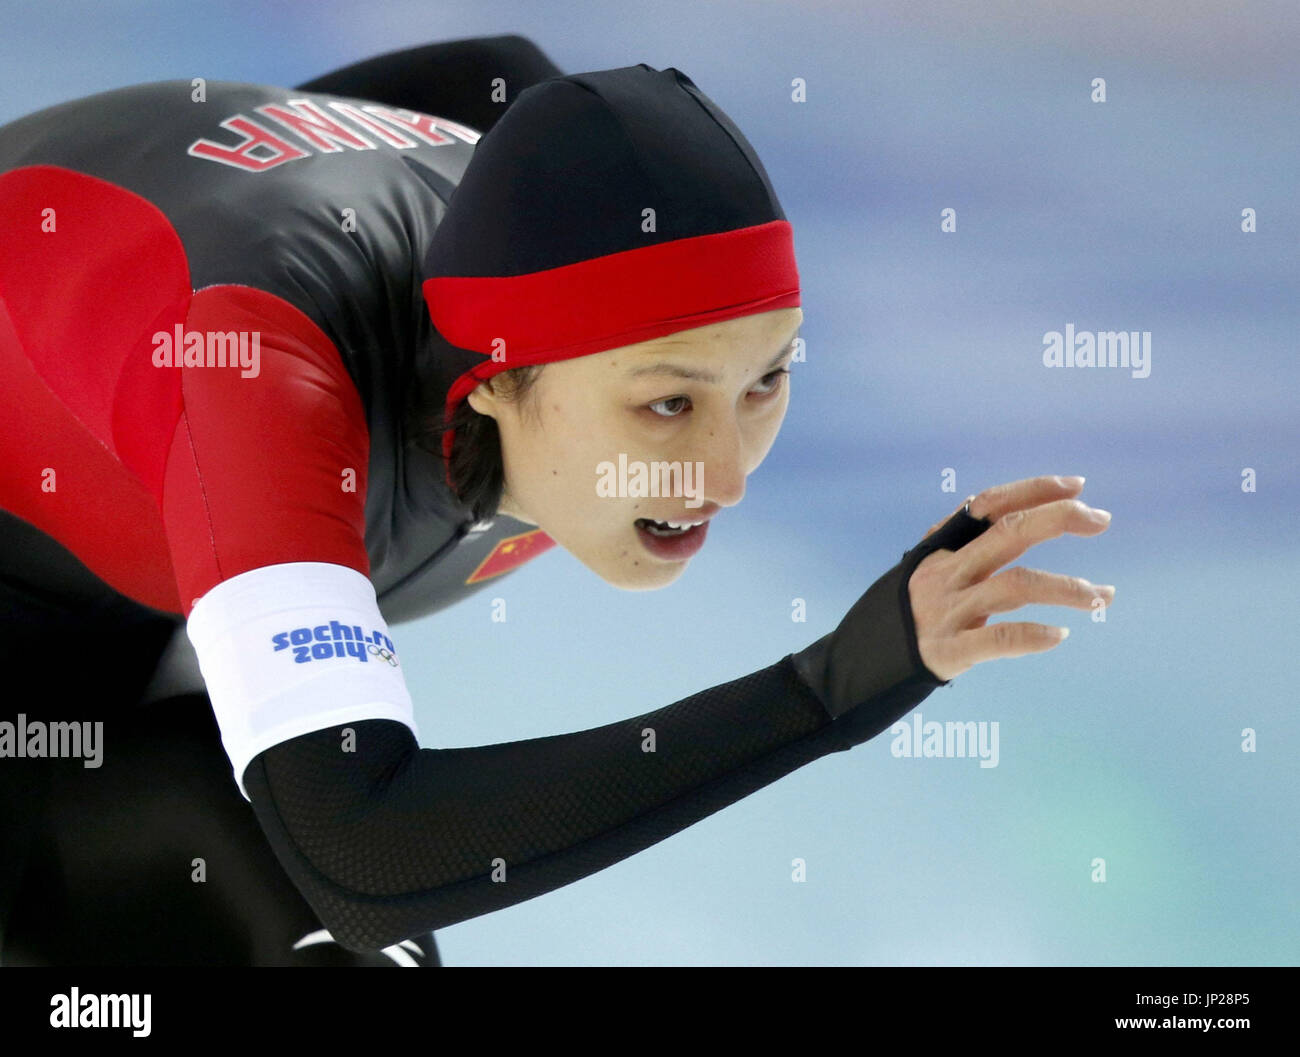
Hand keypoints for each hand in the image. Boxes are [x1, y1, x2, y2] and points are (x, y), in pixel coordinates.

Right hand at [908, 475, 1114, 682]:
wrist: (859, 661)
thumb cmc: (907, 612)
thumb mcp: (927, 569)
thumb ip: (965, 545)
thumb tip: (1023, 514)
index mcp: (940, 548)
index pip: (988, 505)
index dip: (1033, 490)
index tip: (1077, 486)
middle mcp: (945, 573)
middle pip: (1007, 534)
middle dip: (1059, 519)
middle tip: (1101, 520)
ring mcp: (946, 611)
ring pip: (1015, 587)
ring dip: (1068, 588)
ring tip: (1103, 597)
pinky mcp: (948, 650)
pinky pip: (998, 638)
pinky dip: (1033, 635)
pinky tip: (1060, 635)